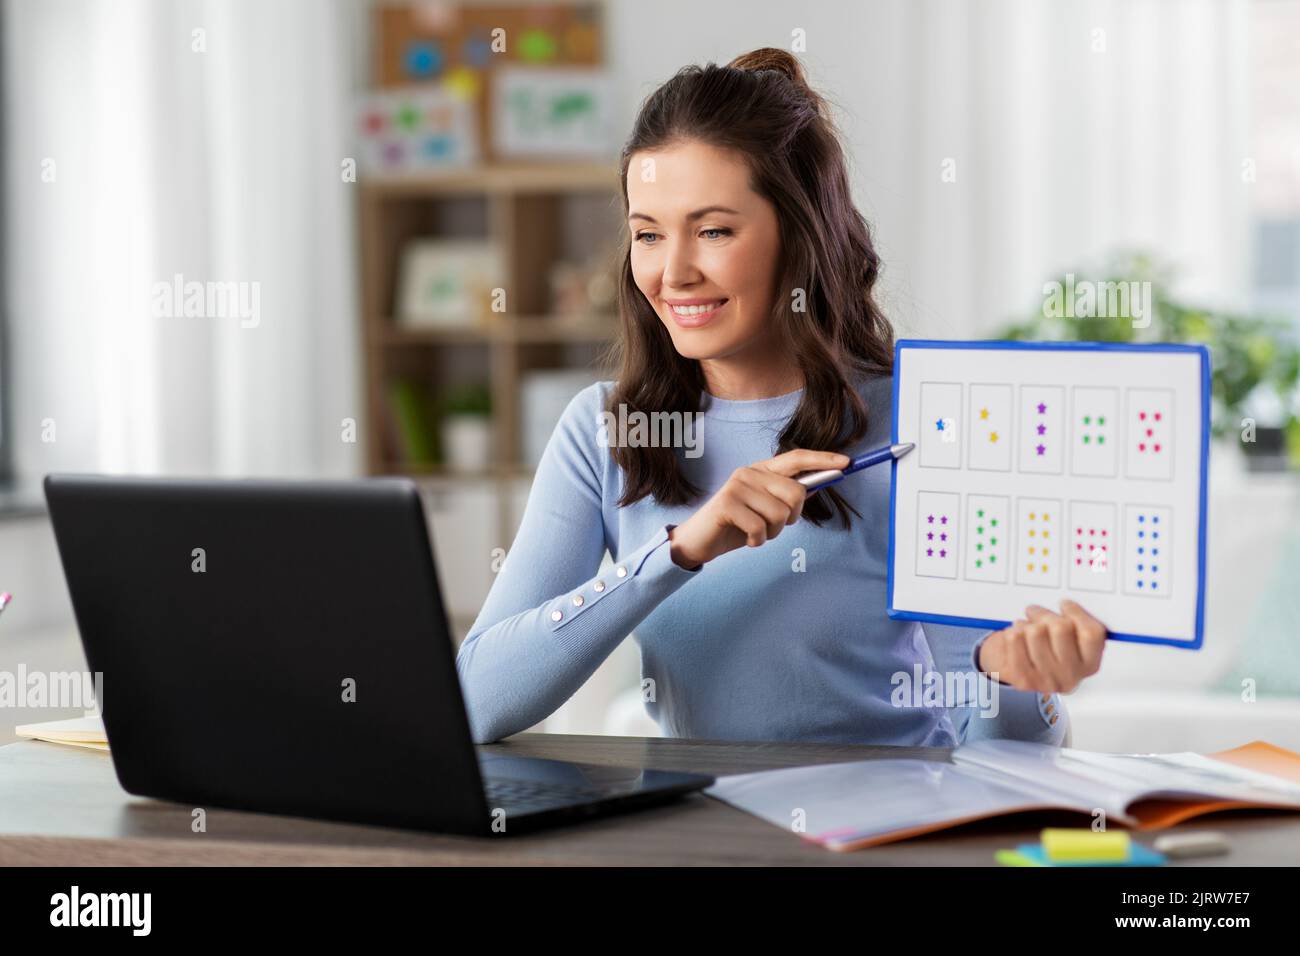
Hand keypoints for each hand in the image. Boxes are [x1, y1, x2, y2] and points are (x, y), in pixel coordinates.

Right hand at [667, 449, 850, 568]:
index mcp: (761, 470)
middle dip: (790, 517)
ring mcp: (737, 486)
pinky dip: (757, 541)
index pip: (796, 458)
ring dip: (772, 533)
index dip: (822, 460)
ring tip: (755, 532)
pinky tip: (745, 539)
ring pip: (780, 514)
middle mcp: (749, 472)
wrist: (699, 541)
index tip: (846, 464)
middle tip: (772, 525)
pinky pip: (760, 528)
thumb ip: (787, 495)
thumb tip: (820, 483)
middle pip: (795, 492)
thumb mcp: (765, 509)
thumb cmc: (736, 525)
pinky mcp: (727, 504)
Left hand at [975, 600, 1107, 693]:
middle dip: (1045, 614)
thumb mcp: (1070, 637)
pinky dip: (1012, 632)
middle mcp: (1071, 676)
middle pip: (1061, 627)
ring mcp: (1047, 680)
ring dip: (1026, 624)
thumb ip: (1075, 621)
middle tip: (1036, 614)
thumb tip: (1067, 604)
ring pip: (1035, 631)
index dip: (1075, 613)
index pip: (1091, 633)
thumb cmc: (1047, 649)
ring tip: (1025, 630)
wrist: (1016, 669)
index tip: (1064, 605)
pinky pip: (1014, 639)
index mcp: (1089, 664)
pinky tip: (1017, 639)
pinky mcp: (1023, 679)